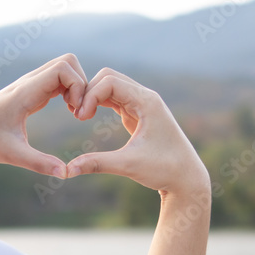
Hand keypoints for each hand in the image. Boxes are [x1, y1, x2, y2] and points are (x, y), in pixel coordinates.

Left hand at [0, 54, 87, 177]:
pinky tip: (69, 110)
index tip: (76, 113)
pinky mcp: (32, 90)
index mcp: (25, 93)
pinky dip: (69, 89)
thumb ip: (39, 163)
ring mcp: (30, 84)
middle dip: (82, 83)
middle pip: (67, 62)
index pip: (62, 69)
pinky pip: (58, 78)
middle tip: (79, 111)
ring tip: (75, 112)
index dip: (78, 86)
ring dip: (76, 86)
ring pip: (64, 68)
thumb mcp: (11, 154)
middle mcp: (29, 83)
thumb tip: (65, 174)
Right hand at [66, 68, 209, 195]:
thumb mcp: (128, 165)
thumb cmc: (164, 169)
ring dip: (93, 96)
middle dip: (89, 92)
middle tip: (77, 115)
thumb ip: (97, 163)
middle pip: (108, 77)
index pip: (110, 82)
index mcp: (147, 101)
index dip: (90, 95)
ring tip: (81, 116)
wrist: (186, 177)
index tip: (80, 117)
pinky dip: (99, 103)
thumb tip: (68, 170)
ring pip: (110, 86)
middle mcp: (145, 97)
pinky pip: (114, 98)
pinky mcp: (138, 113)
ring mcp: (142, 103)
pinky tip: (88, 116)